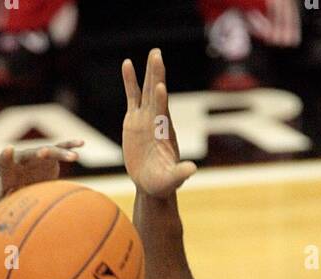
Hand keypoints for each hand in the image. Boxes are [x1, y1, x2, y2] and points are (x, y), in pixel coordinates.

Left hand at [0, 141, 81, 197]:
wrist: (22, 185)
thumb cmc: (12, 196)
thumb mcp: (5, 202)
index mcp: (10, 169)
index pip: (5, 161)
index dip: (6, 156)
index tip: (8, 150)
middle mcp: (24, 158)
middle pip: (31, 154)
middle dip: (38, 153)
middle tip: (44, 152)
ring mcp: (38, 155)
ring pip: (50, 151)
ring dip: (61, 153)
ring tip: (74, 157)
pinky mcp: (50, 157)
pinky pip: (61, 149)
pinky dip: (70, 146)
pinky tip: (81, 143)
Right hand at [122, 48, 196, 197]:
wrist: (151, 184)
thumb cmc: (163, 183)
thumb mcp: (172, 180)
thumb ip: (181, 174)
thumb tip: (192, 170)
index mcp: (164, 132)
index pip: (163, 112)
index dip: (161, 99)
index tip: (160, 86)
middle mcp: (156, 120)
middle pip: (155, 94)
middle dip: (156, 75)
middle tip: (157, 55)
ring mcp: (145, 118)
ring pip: (145, 91)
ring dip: (147, 72)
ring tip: (152, 53)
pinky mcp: (133, 120)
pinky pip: (131, 96)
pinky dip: (129, 81)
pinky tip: (127, 64)